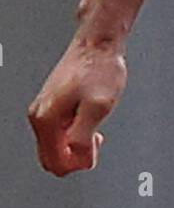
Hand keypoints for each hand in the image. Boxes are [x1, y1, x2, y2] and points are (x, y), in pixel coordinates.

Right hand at [28, 39, 126, 175]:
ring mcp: (44, 109)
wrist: (97, 44)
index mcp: (46, 119)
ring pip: (57, 145)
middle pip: (52, 158)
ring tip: (94, 126)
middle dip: (76, 156)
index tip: (94, 148)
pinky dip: (75, 133)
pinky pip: (60, 132)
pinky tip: (89, 120)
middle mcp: (40, 115)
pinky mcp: (52, 104)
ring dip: (76, 144)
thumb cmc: (99, 69)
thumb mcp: (98, 107)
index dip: (78, 163)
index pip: (55, 163)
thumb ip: (84, 137)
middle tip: (95, 139)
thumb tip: (77, 157)